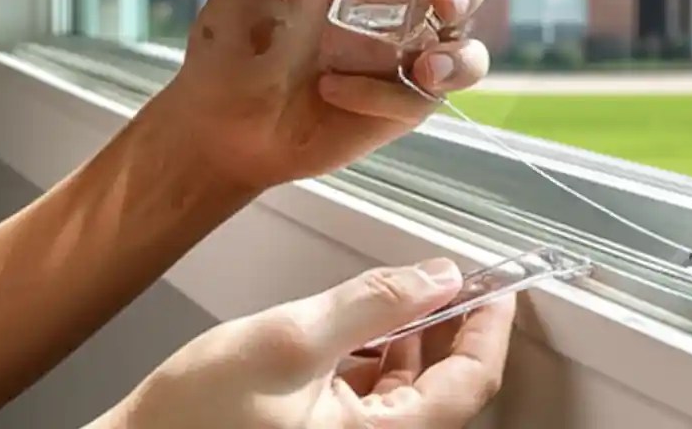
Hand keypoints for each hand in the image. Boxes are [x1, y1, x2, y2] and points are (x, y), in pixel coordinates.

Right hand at [93, 259, 514, 428]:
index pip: (470, 383)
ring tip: (406, 293)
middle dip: (452, 326)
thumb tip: (435, 277)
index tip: (500, 285)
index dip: (491, 327)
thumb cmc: (191, 421)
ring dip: (414, 337)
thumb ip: (370, 304)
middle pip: (445, 385)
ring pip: (411, 388)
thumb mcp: (289, 341)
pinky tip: (365, 325)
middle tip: (453, 277)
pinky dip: (381, 356)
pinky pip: (377, 395)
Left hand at [152, 0, 490, 192]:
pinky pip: (423, 98)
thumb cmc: (232, 43)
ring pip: (468, 49)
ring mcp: (406, 59)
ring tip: (427, 68)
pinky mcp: (402, 107)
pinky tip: (337, 92)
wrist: (220, 123)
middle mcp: (399, 8)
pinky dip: (386, 94)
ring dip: (460, 56)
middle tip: (443, 1)